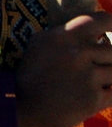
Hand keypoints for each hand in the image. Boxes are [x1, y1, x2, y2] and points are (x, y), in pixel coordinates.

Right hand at [16, 12, 111, 126]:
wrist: (23, 105)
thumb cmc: (30, 72)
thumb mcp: (39, 43)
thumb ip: (65, 34)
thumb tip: (93, 33)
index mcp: (65, 36)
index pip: (100, 21)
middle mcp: (79, 53)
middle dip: (109, 58)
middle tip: (99, 64)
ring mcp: (89, 77)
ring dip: (108, 76)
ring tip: (96, 80)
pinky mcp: (96, 99)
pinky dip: (108, 93)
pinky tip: (97, 93)